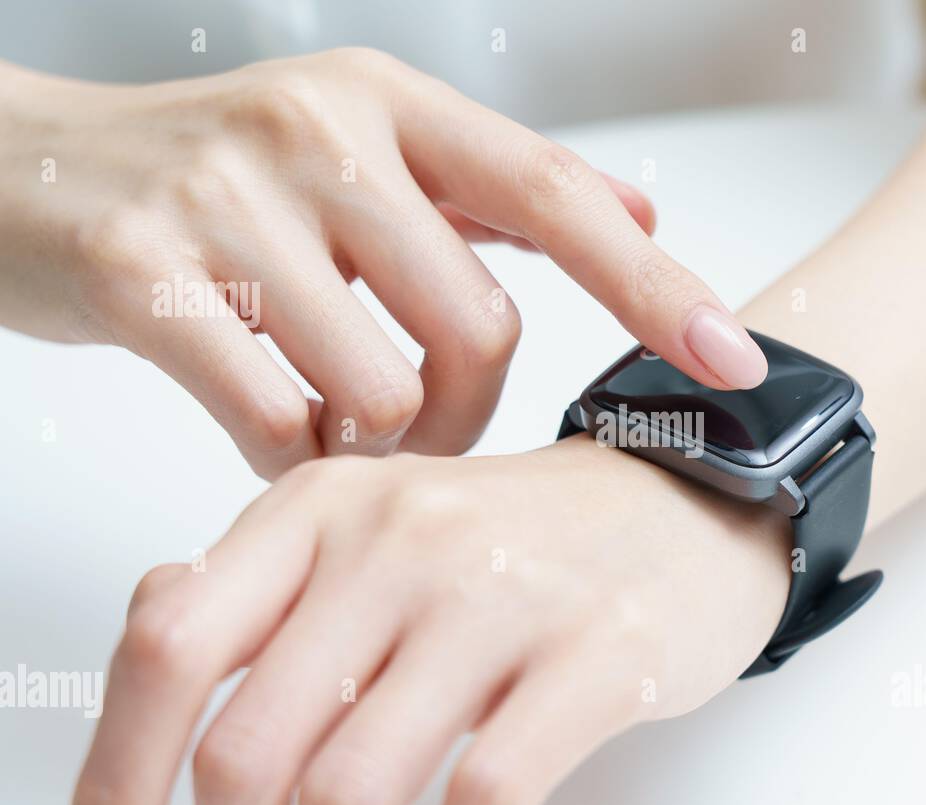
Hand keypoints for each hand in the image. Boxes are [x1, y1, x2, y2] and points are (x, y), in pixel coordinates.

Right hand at [0, 49, 766, 477]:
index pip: (558, 198)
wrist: (24, 171)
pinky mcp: (143, 273)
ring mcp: (228, 199)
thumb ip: (496, 192)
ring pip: (379, 390)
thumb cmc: (220, 176)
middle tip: (418, 430)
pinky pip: (273, 421)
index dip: (656, 286)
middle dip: (463, 414)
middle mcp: (322, 134)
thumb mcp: (365, 148)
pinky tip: (266, 426)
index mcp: (394, 107)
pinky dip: (289, 457)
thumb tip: (641, 207)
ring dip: (372, 441)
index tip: (733, 364)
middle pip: (477, 331)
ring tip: (325, 418)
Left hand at [69, 437, 790, 804]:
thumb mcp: (378, 524)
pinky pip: (486, 800)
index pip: (169, 645)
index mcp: (325, 505)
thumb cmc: (519, 536)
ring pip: (355, 787)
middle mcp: (400, 536)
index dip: (116, 778)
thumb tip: (152, 643)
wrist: (683, 501)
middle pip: (250, 742)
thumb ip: (268, 583)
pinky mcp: (596, 653)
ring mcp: (502, 594)